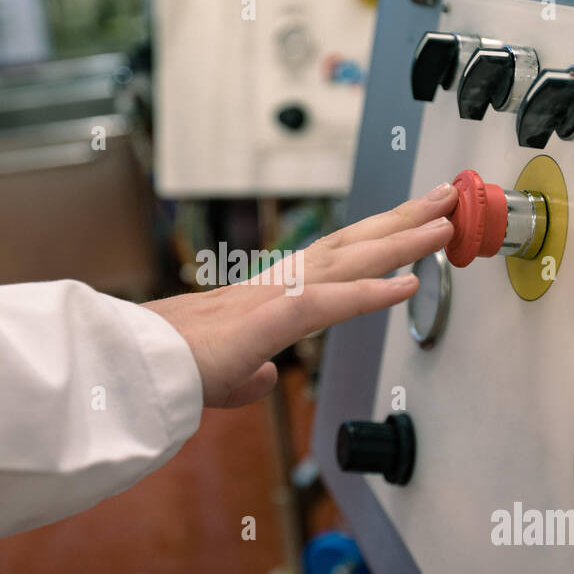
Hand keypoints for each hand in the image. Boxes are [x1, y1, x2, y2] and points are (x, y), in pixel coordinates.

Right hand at [145, 183, 457, 407]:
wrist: (129, 368)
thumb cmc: (166, 367)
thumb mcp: (223, 375)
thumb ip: (251, 375)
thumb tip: (269, 377)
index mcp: (268, 295)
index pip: (333, 260)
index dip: (377, 242)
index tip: (412, 228)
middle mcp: (276, 284)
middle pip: (352, 243)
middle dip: (402, 219)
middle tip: (445, 197)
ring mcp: (272, 296)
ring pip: (350, 260)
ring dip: (401, 240)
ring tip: (444, 222)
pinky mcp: (265, 321)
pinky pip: (328, 303)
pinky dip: (370, 292)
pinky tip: (406, 283)